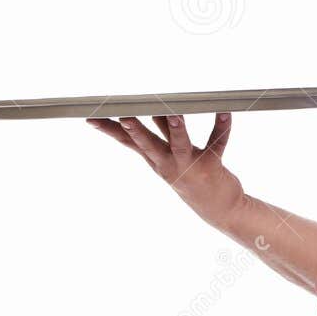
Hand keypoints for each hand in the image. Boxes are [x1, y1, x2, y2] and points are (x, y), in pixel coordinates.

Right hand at [86, 112, 244, 228]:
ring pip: (180, 144)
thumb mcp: (171, 155)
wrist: (218, 208)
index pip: (128, 142)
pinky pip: (217, 143)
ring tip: (175, 113)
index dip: (110, 130)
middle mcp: (169, 163)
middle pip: (149, 145)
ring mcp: (189, 165)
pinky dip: (222, 127)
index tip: (91, 117)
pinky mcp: (212, 165)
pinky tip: (225, 112)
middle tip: (125, 117)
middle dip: (137, 131)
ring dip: (178, 128)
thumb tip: (152, 107)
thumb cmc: (192, 176)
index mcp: (155, 159)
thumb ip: (163, 131)